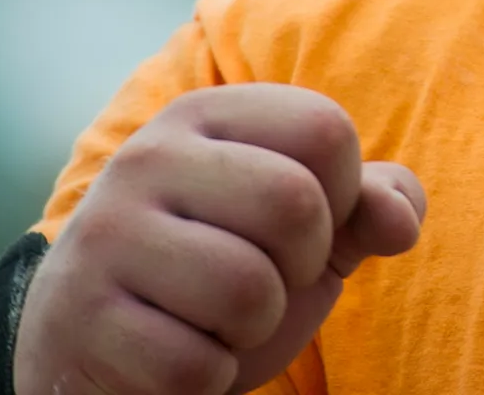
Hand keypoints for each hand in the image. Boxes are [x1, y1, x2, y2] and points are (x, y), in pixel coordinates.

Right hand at [13, 84, 426, 394]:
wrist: (97, 344)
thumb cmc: (223, 270)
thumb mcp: (306, 228)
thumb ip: (369, 204)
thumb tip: (401, 222)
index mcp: (204, 114)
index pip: (325, 129)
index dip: (340, 197)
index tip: (297, 228)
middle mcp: (147, 157)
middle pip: (294, 205)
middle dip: (301, 266)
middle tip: (262, 280)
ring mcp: (105, 235)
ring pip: (248, 290)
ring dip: (254, 327)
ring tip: (218, 319)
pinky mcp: (82, 318)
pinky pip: (196, 363)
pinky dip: (209, 375)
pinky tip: (176, 354)